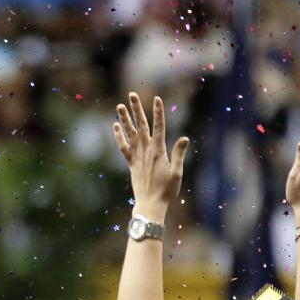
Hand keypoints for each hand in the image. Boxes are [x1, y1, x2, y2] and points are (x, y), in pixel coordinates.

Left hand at [113, 93, 189, 219]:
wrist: (150, 205)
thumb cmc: (166, 191)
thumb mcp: (177, 172)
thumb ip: (178, 154)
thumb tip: (184, 138)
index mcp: (158, 151)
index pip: (159, 127)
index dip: (158, 112)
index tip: (157, 98)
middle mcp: (145, 151)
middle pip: (141, 125)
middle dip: (137, 109)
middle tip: (132, 94)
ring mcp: (136, 156)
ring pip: (130, 133)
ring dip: (125, 119)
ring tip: (119, 105)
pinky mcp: (131, 163)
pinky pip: (123, 147)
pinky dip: (119, 136)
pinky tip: (115, 126)